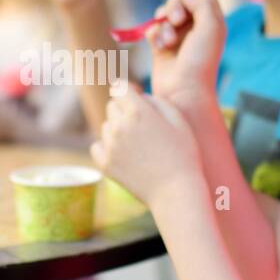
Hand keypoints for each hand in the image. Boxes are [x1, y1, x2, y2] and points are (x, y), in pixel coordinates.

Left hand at [90, 82, 201, 206]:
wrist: (176, 191)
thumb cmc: (183, 154)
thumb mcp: (178, 120)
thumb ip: (157, 101)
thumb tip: (139, 96)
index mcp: (138, 111)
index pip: (119, 87)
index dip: (127, 91)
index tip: (134, 98)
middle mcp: (120, 126)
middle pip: (112, 106)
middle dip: (124, 110)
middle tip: (142, 125)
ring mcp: (110, 146)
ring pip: (106, 126)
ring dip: (117, 129)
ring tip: (137, 144)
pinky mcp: (105, 164)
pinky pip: (97, 146)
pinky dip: (106, 147)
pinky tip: (122, 153)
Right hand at [148, 0, 225, 109]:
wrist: (183, 90)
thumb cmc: (200, 59)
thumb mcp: (211, 24)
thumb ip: (201, 1)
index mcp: (212, 21)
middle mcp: (196, 27)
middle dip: (175, 5)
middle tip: (178, 21)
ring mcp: (177, 37)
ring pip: (163, 13)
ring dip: (164, 24)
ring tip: (169, 42)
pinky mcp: (160, 46)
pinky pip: (152, 28)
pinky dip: (154, 34)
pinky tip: (160, 47)